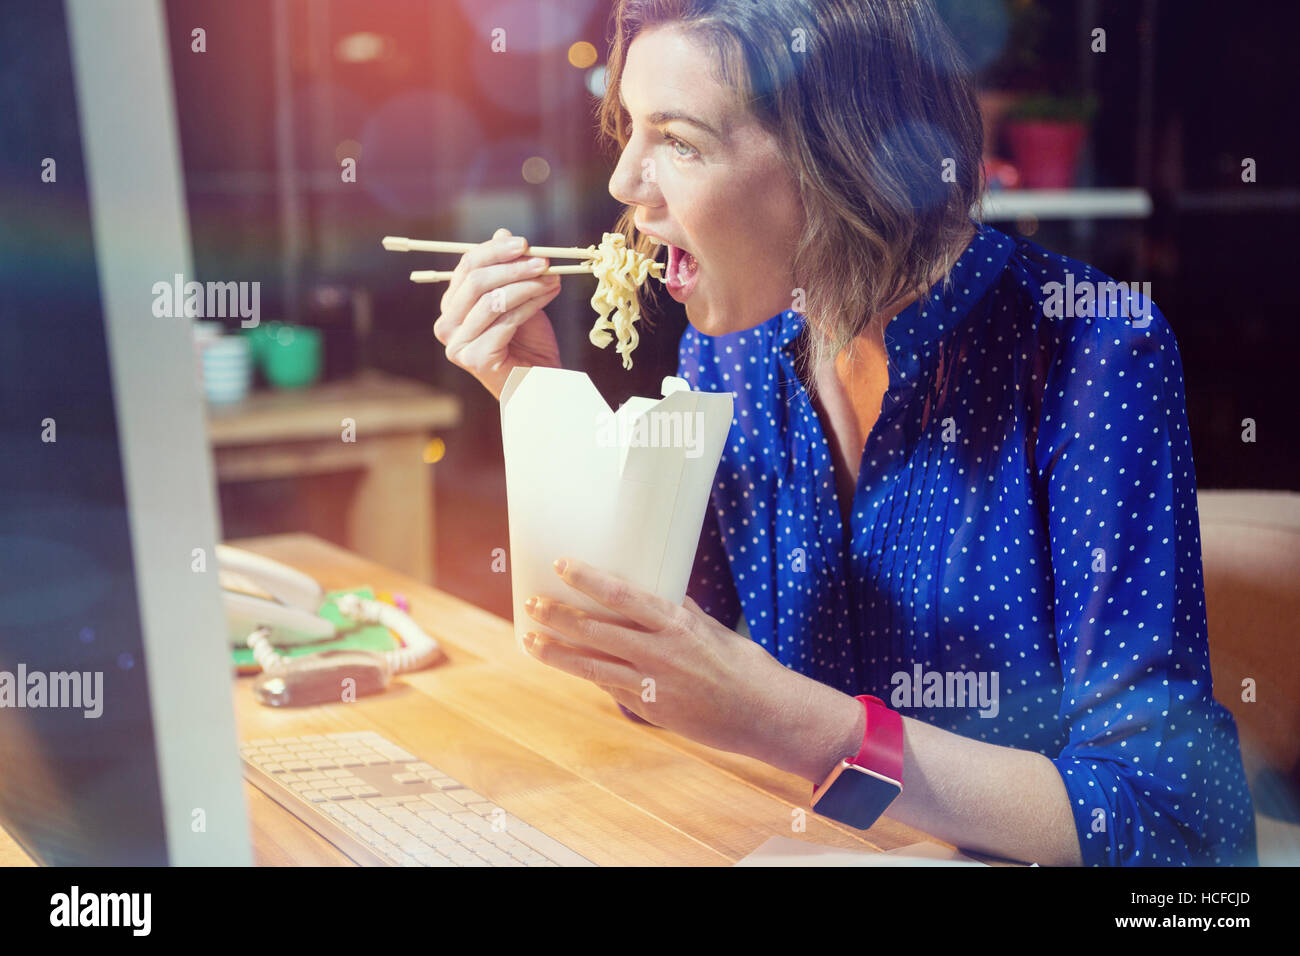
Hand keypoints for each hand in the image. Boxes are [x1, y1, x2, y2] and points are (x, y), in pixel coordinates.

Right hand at [434, 227, 562, 399]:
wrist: (541, 384)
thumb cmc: (529, 343)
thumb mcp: (520, 298)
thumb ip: (508, 270)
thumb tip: (503, 232)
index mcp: (452, 307)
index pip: (466, 268)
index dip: (494, 251)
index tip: (525, 243)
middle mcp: (447, 326)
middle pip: (474, 282)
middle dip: (512, 266)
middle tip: (543, 260)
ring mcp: (457, 345)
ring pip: (492, 300)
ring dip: (526, 284)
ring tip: (552, 278)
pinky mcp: (475, 359)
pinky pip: (505, 321)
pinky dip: (531, 303)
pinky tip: (549, 295)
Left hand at [520, 556, 803, 760]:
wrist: (763, 715)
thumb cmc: (743, 665)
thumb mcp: (712, 629)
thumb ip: (679, 612)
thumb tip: (658, 591)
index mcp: (676, 623)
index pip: (622, 595)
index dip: (587, 579)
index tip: (561, 565)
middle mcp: (658, 652)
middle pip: (595, 630)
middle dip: (558, 616)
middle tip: (532, 603)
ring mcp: (650, 684)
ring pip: (589, 666)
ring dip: (555, 651)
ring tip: (529, 639)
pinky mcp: (648, 709)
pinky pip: (607, 687)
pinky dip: (583, 673)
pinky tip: (564, 664)